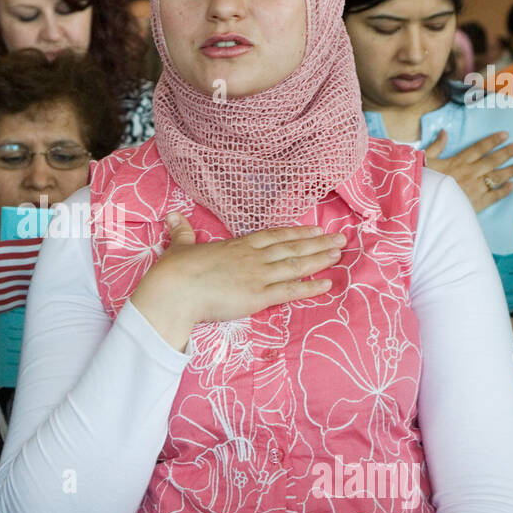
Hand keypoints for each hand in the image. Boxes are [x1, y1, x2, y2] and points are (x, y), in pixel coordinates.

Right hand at [130, 213, 342, 350]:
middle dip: (317, 242)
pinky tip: (327, 284)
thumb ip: (183, 232)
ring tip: (339, 254)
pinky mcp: (259, 296)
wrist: (175, 290)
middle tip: (340, 238)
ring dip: (320, 259)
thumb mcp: (180, 246)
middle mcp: (253, 257)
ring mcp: (258, 276)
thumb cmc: (175, 270)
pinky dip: (310, 287)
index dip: (296, 233)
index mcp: (237, 245)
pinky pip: (290, 291)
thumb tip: (172, 216)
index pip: (273, 236)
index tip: (314, 229)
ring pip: (296, 265)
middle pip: (291, 247)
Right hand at [425, 130, 512, 212]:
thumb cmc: (421, 183)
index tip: (505, 134)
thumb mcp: (424, 161)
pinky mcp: (475, 203)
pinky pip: (494, 196)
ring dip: (511, 171)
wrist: (423, 206)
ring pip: (497, 177)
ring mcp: (474, 188)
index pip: (479, 148)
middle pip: (492, 160)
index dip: (493, 140)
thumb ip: (436, 146)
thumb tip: (444, 132)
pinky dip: (504, 191)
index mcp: (457, 162)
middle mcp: (469, 173)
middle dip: (508, 152)